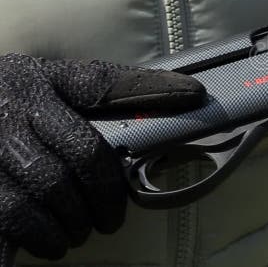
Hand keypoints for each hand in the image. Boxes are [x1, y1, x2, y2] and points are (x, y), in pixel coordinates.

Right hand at [0, 54, 204, 259]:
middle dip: (107, 192)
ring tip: (79, 231)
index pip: (102, 83)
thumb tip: (181, 97)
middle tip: (112, 218)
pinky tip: (50, 242)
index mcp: (38, 79)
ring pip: (49, 189)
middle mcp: (15, 106)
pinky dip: (40, 238)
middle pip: (83, 152)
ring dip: (75, 221)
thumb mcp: (43, 87)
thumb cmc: (7, 108)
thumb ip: (99, 94)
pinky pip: (12, 220)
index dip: (152, 90)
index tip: (195, 97)